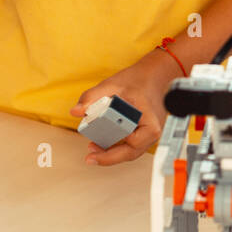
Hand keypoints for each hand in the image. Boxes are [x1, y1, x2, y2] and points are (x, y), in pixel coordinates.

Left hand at [70, 49, 178, 165]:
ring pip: (131, 151)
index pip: (132, 144)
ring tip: (94, 150)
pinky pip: (132, 145)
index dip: (112, 149)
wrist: (155, 74)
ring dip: (112, 154)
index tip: (93, 146)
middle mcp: (153, 131)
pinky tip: (104, 143)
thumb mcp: (113, 85)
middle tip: (90, 157)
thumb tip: (76, 111)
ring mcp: (150, 133)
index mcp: (150, 122)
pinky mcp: (145, 132)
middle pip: (131, 153)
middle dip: (109, 157)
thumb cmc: (139, 79)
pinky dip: (118, 146)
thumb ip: (92, 97)